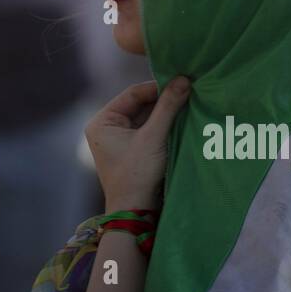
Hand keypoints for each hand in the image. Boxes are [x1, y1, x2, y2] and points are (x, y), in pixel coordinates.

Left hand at [85, 76, 190, 210]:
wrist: (136, 212)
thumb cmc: (137, 174)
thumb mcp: (154, 137)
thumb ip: (168, 107)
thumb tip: (184, 79)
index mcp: (102, 121)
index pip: (132, 94)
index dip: (157, 87)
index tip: (181, 81)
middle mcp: (107, 128)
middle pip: (140, 106)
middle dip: (164, 101)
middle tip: (188, 91)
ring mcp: (119, 141)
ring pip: (147, 118)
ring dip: (166, 114)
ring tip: (189, 104)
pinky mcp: (132, 152)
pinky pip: (149, 132)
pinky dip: (165, 127)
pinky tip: (182, 121)